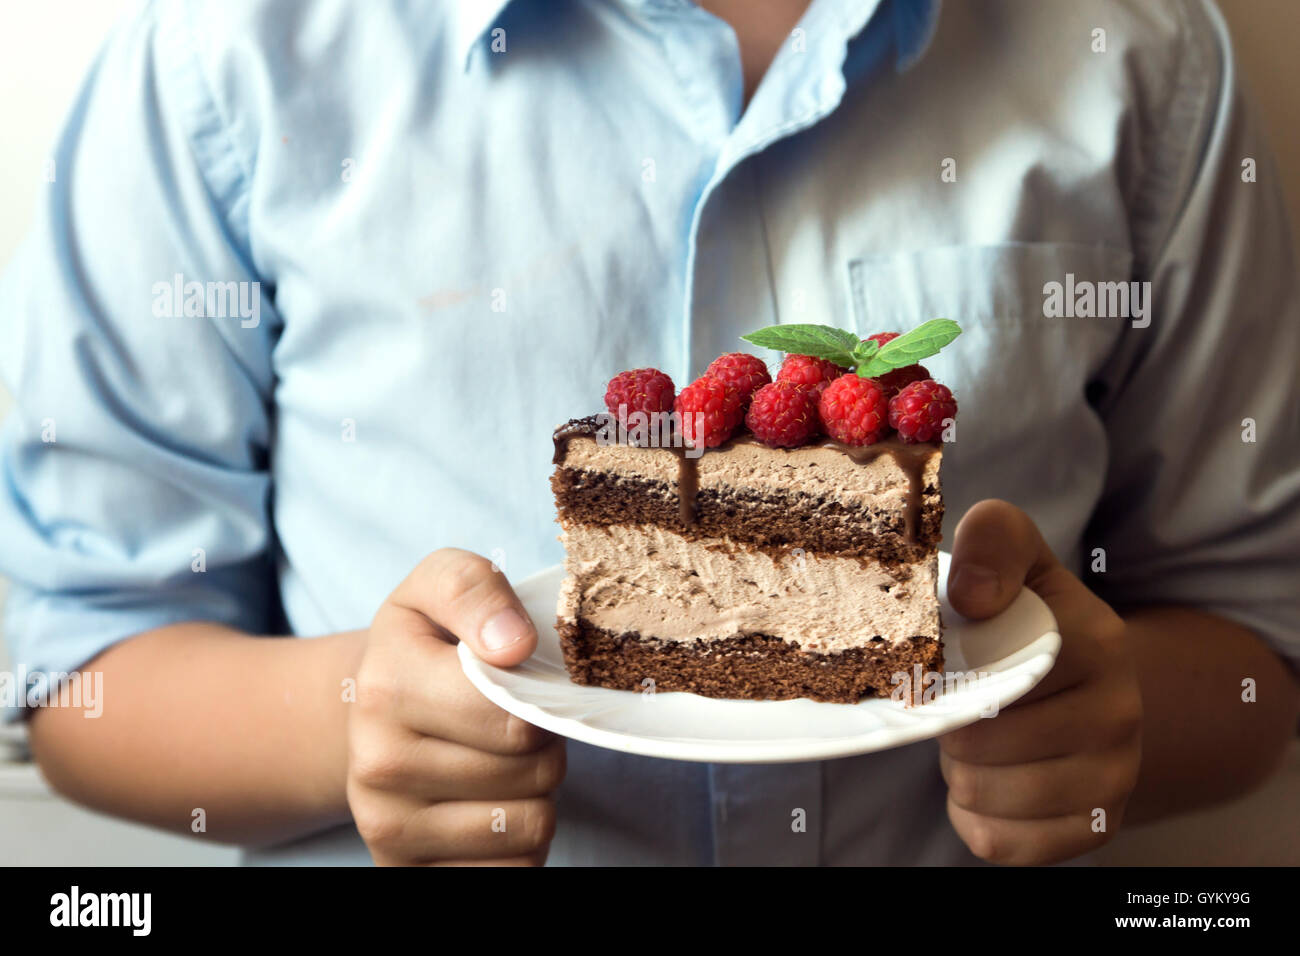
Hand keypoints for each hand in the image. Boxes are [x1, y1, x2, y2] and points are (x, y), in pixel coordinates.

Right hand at [347, 549, 564, 865]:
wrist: (365, 707)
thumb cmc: (422, 642)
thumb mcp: (440, 585)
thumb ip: (476, 591)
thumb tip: (512, 643)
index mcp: (386, 688)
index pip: (513, 717)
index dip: (542, 700)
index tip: (524, 682)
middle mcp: (377, 766)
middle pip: (532, 771)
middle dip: (543, 743)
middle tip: (515, 720)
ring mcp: (388, 828)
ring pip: (531, 826)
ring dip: (536, 791)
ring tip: (500, 758)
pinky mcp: (406, 873)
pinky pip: (515, 872)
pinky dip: (520, 842)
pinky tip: (491, 804)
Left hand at [938, 500, 1142, 864]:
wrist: (1093, 684)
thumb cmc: (1031, 620)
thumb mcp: (1019, 559)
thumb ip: (994, 539)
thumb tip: (972, 596)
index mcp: (1097, 643)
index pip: (990, 677)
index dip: (944, 679)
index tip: (943, 665)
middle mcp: (1119, 714)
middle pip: (980, 746)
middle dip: (950, 729)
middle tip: (961, 707)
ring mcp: (1114, 779)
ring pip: (985, 796)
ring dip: (959, 773)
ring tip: (975, 742)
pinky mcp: (1095, 829)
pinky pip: (999, 842)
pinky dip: (973, 816)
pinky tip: (989, 782)